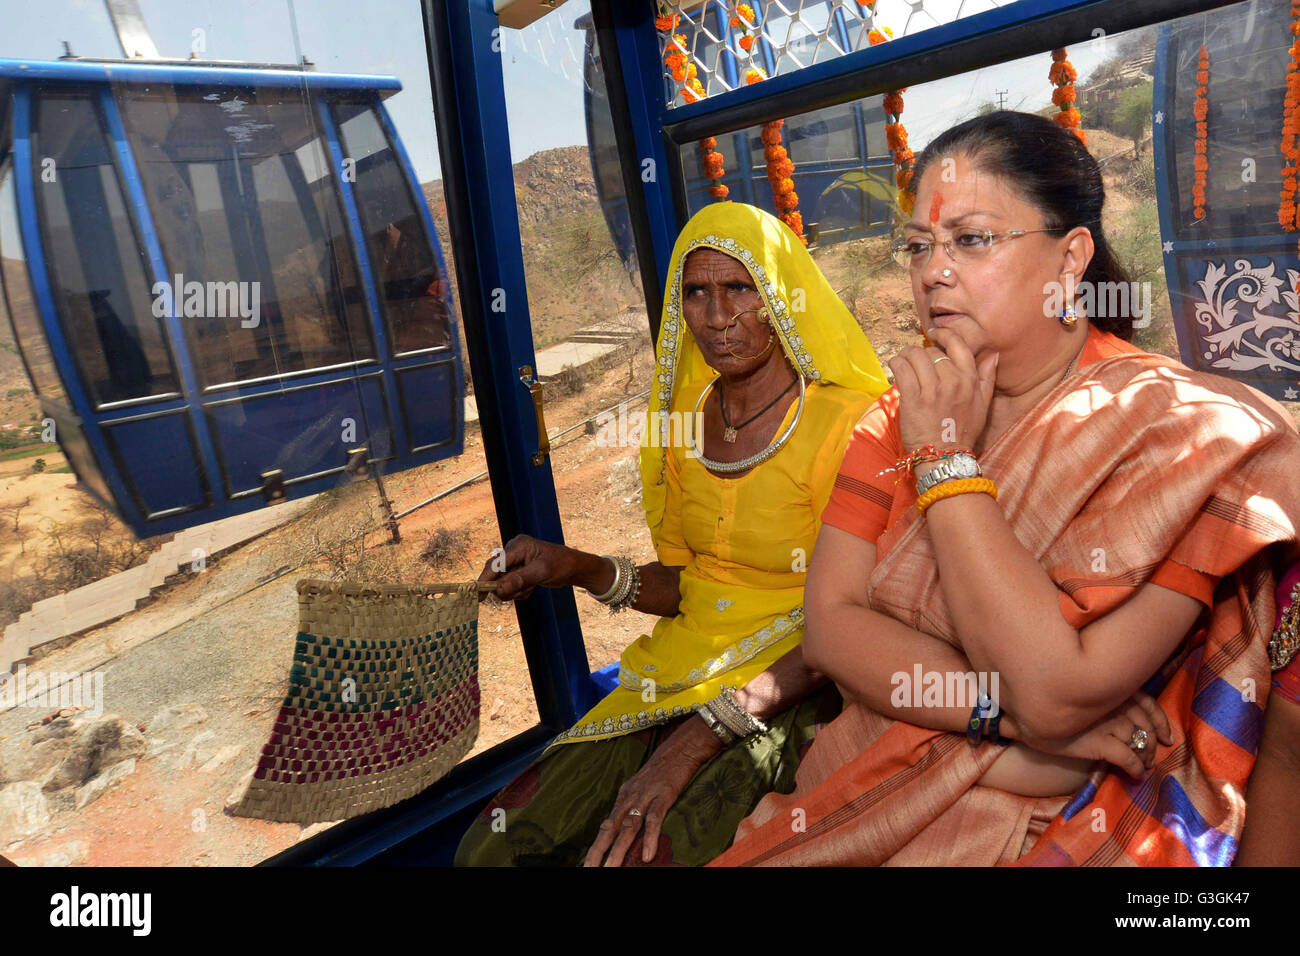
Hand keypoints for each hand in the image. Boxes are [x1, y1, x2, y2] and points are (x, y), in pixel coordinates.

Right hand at [478, 534, 589, 601]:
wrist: (574, 568)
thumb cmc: (562, 565)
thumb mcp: (542, 572)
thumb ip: (520, 579)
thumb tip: (499, 588)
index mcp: (518, 546)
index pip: (495, 564)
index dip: (484, 580)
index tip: (476, 595)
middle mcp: (513, 551)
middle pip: (495, 575)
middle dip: (507, 588)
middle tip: (524, 591)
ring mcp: (514, 561)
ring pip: (502, 583)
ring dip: (515, 591)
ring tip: (531, 588)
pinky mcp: (517, 570)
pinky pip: (509, 586)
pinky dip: (519, 591)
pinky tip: (531, 588)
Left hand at [583, 716, 722, 865]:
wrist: (680, 747)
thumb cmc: (663, 768)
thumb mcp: (642, 785)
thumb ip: (634, 803)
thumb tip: (626, 825)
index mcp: (624, 796)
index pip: (606, 825)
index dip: (597, 845)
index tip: (588, 862)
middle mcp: (629, 797)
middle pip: (610, 829)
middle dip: (597, 852)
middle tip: (587, 870)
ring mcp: (645, 796)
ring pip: (628, 828)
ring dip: (617, 851)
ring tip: (610, 869)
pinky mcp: (663, 796)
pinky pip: (654, 820)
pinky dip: (650, 838)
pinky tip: (647, 856)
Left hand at [890, 317, 997, 452]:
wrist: (945, 456)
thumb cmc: (962, 431)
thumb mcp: (982, 404)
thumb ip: (987, 378)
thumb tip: (993, 354)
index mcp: (969, 380)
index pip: (957, 344)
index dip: (944, 334)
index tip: (934, 333)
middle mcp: (952, 381)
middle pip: (931, 351)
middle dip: (921, 354)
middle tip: (916, 363)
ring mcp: (932, 390)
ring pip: (915, 356)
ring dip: (906, 355)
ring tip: (903, 361)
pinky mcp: (913, 399)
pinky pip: (902, 369)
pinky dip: (896, 363)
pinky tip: (895, 366)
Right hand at [1011, 690, 1173, 778]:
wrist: (1021, 716)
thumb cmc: (1046, 701)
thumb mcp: (1076, 690)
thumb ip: (1098, 694)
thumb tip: (1119, 708)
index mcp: (1109, 687)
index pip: (1148, 703)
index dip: (1160, 721)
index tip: (1166, 736)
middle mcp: (1113, 704)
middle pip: (1145, 725)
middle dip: (1152, 743)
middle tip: (1152, 754)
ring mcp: (1107, 724)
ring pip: (1140, 743)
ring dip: (1146, 757)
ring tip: (1145, 766)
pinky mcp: (1098, 744)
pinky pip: (1128, 758)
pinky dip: (1137, 768)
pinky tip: (1137, 774)